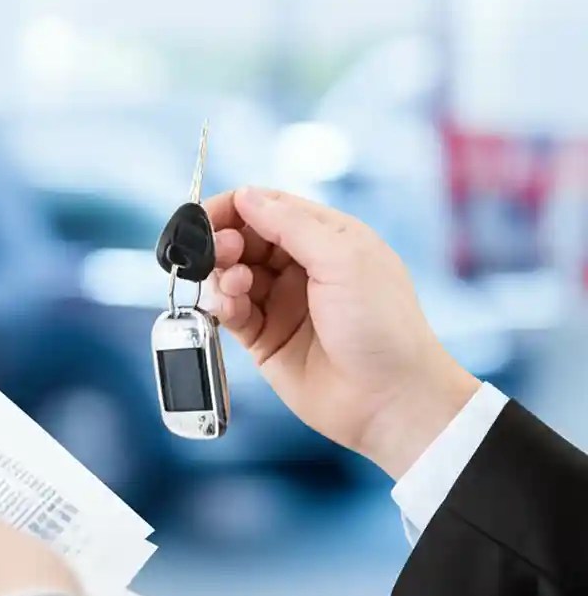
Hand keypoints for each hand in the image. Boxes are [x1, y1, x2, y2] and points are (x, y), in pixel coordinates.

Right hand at [205, 187, 480, 478]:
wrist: (390, 400)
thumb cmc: (383, 327)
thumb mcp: (343, 259)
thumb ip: (290, 224)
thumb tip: (246, 195)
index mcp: (328, 238)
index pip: (269, 206)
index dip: (234, 206)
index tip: (205, 217)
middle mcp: (303, 267)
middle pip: (244, 238)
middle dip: (224, 241)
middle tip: (222, 254)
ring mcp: (282, 303)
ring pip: (232, 274)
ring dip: (223, 275)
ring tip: (235, 287)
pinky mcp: (265, 339)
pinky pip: (230, 312)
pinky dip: (222, 305)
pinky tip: (230, 309)